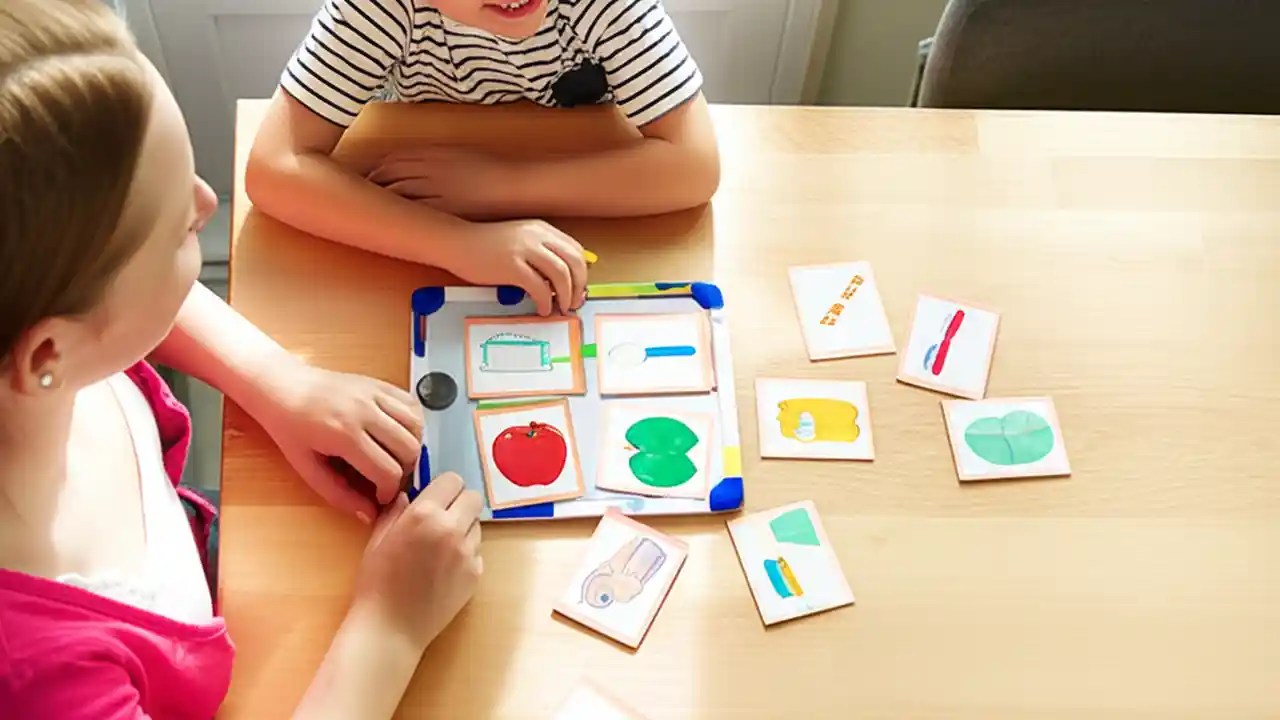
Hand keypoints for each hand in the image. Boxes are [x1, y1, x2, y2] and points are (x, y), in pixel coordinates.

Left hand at [250, 361, 422, 521]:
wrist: (282, 387)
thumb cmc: (290, 428)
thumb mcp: (307, 468)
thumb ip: (339, 494)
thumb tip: (370, 514)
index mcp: (343, 434)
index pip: (388, 471)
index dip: (390, 492)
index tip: (381, 497)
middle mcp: (364, 411)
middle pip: (409, 449)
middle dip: (404, 471)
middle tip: (388, 477)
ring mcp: (373, 394)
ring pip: (416, 426)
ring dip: (411, 447)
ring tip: (394, 456)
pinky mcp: (379, 384)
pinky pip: (412, 405)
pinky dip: (413, 423)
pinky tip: (398, 433)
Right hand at [354, 474, 482, 646]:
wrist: (390, 627)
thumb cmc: (376, 582)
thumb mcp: (378, 539)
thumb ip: (396, 511)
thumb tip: (408, 495)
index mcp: (424, 514)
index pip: (452, 480)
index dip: (444, 487)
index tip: (436, 497)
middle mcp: (451, 528)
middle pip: (473, 498)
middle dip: (460, 503)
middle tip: (443, 517)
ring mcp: (467, 552)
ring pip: (477, 524)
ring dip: (463, 528)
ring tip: (441, 547)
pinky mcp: (476, 573)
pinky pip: (476, 551)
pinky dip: (465, 554)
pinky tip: (445, 569)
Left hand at [366, 146, 503, 217]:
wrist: (510, 184)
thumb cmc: (490, 169)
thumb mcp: (459, 153)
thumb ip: (436, 156)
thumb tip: (419, 160)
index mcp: (434, 153)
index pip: (395, 158)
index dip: (378, 167)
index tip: (369, 175)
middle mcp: (431, 168)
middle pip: (390, 173)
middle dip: (372, 182)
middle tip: (360, 192)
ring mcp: (437, 188)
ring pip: (399, 191)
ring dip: (383, 199)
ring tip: (372, 208)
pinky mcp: (445, 208)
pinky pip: (416, 210)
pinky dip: (402, 214)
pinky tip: (395, 220)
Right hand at [451, 220, 587, 315]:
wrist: (456, 243)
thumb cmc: (485, 246)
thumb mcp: (519, 241)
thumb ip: (540, 254)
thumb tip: (560, 280)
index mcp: (541, 229)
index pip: (575, 249)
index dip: (582, 272)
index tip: (579, 288)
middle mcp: (537, 236)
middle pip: (574, 261)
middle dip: (579, 285)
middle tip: (574, 302)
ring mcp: (524, 249)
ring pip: (561, 274)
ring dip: (566, 295)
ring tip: (561, 308)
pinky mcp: (511, 266)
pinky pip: (539, 287)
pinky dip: (545, 301)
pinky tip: (542, 309)